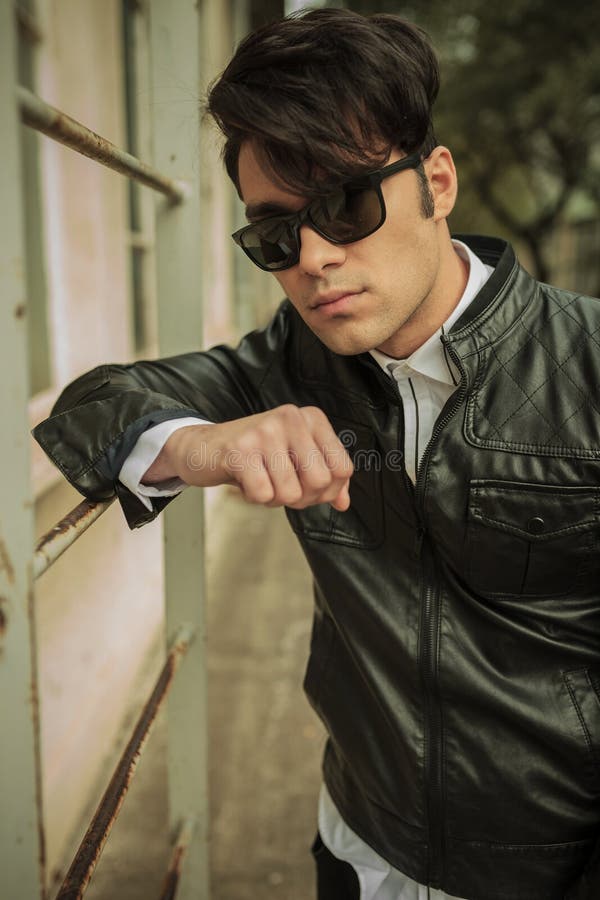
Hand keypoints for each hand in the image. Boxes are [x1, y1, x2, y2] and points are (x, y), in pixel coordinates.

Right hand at [143, 405, 352, 510]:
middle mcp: (291, 418)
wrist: (204, 447)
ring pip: (291, 493)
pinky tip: (245, 481)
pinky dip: (254, 498)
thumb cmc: (255, 455)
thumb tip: (344, 503)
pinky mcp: (240, 449)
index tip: (306, 488)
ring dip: (274, 499)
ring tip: (260, 480)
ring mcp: (265, 431)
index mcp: (311, 418)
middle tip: (280, 488)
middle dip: (302, 498)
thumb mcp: (295, 459)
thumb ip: (325, 478)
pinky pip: (263, 495)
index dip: (328, 491)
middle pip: (321, 482)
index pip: (342, 469)